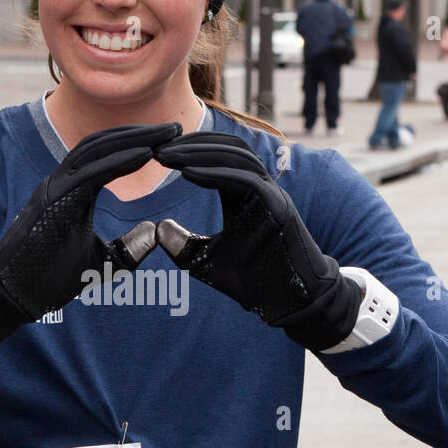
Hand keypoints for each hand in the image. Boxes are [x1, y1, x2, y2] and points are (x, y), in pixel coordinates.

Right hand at [0, 121, 180, 349]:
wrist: (13, 295)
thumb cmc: (50, 279)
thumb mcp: (102, 262)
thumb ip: (128, 247)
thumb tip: (154, 231)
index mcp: (73, 190)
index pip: (106, 155)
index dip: (137, 144)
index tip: (169, 142)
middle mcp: (62, 181)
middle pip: (103, 143)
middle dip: (140, 133)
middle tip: (175, 128)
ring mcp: (55, 188)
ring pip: (95, 149)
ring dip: (133, 139)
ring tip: (166, 135)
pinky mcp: (52, 200)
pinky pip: (90, 172)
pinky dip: (118, 161)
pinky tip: (145, 155)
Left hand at [152, 132, 361, 351]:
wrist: (289, 304)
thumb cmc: (254, 283)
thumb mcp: (206, 261)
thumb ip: (183, 244)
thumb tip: (158, 227)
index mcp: (244, 196)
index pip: (219, 156)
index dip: (189, 150)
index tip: (157, 155)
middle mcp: (260, 189)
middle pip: (228, 147)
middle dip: (192, 144)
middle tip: (158, 149)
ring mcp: (272, 195)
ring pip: (238, 156)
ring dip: (201, 153)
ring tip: (169, 157)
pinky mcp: (278, 207)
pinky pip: (247, 179)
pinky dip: (217, 172)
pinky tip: (188, 173)